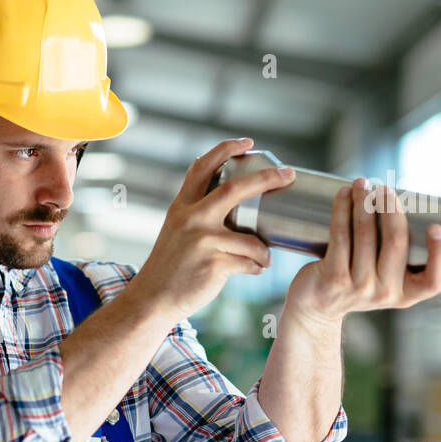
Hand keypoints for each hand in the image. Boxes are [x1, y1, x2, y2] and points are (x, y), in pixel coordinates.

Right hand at [132, 138, 294, 319]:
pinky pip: (248, 262)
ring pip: (250, 239)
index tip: (248, 142)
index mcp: (182, 207)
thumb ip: (199, 214)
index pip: (202, 167)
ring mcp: (202, 241)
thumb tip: (237, 203)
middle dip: (266, 178)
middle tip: (288, 174)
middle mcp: (191, 219)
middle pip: (234, 188)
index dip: (225, 149)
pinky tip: (255, 270)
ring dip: (264, 250)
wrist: (152, 299)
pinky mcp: (213, 265)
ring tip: (265, 258)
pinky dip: (256, 267)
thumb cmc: (170, 266)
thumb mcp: (176, 231)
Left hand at [284, 177, 440, 327]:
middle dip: (392, 209)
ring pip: (366, 235)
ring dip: (364, 203)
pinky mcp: (334, 278)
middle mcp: (385, 293)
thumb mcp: (386, 280)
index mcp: (407, 295)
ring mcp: (359, 287)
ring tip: (362, 184)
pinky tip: (343, 194)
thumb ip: (401, 255)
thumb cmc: (358, 284)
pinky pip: (340, 236)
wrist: (317, 308)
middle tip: (385, 188)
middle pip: (397, 244)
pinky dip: (342, 210)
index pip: (435, 281)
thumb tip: (413, 202)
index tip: (436, 227)